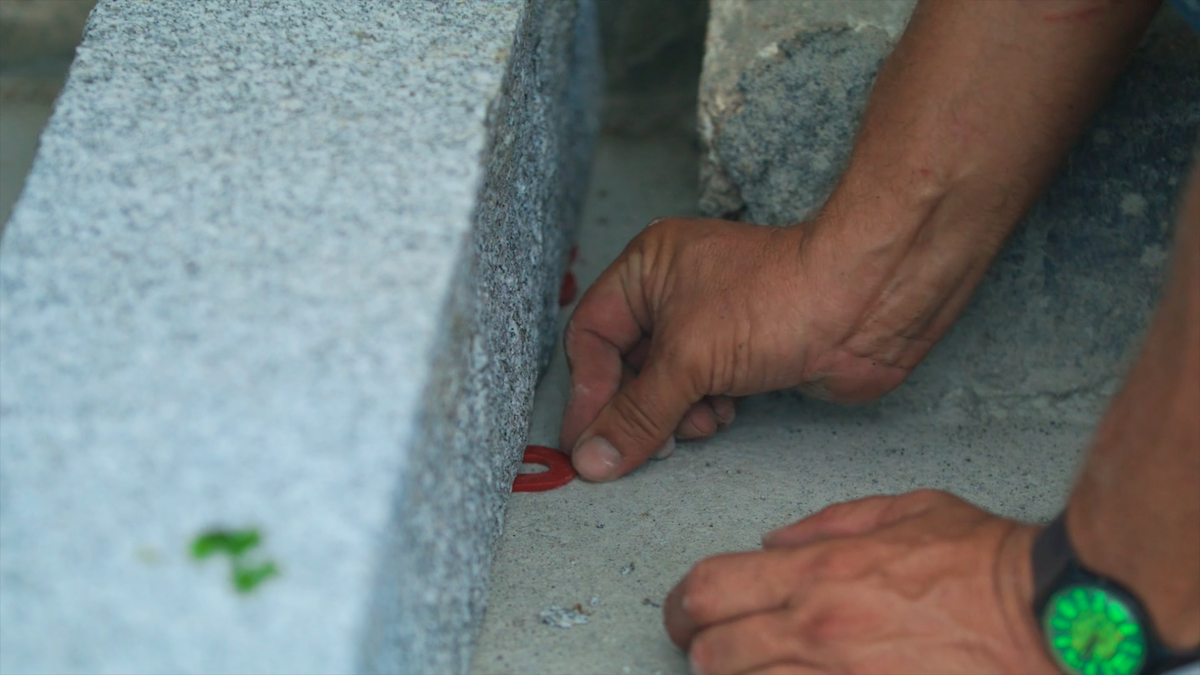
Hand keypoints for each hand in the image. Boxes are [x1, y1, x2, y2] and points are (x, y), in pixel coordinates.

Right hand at [560, 217, 939, 481]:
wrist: (866, 305)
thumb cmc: (778, 299)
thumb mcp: (689, 359)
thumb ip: (637, 415)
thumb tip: (591, 460)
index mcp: (647, 268)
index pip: (591, 335)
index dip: (587, 390)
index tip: (585, 442)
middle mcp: (673, 291)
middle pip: (624, 365)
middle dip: (634, 408)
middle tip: (634, 449)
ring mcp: (709, 323)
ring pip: (662, 386)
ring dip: (672, 415)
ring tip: (698, 423)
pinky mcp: (741, 354)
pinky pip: (699, 394)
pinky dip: (703, 412)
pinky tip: (725, 415)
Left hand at [662, 490, 1056, 673]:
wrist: (1054, 621)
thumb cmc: (987, 565)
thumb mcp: (907, 509)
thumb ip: (829, 523)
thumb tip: (774, 542)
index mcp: (821, 571)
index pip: (709, 589)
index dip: (684, 603)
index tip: (688, 611)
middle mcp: (819, 630)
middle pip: (711, 652)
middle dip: (704, 648)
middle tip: (717, 644)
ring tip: (761, 665)